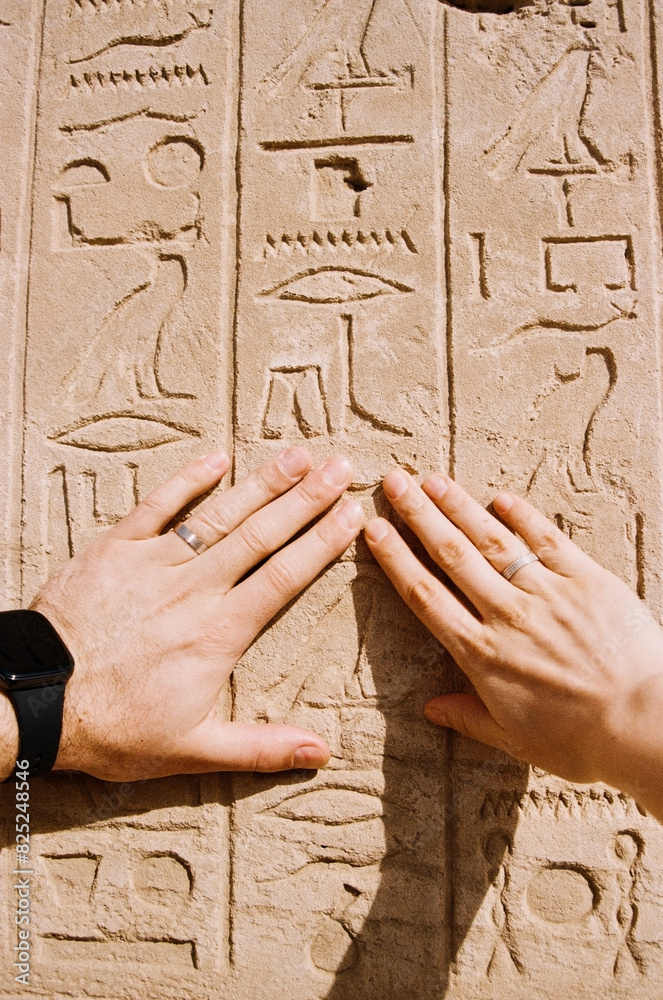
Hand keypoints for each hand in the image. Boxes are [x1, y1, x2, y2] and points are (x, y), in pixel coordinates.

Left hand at [26, 447, 362, 780]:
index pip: (284, 578)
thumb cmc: (113, 729)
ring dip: (262, 484)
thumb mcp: (192, 750)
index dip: (322, 543)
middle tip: (342, 467)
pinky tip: (216, 459)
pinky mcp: (115, 550)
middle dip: (307, 500)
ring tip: (299, 456)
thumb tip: (322, 752)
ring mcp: (154, 564)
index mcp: (219, 633)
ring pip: (219, 516)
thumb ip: (262, 747)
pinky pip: (157, 507)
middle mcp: (194, 590)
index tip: (352, 514)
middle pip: (262, 536)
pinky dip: (186, 482)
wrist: (35, 701)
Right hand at [364, 469, 662, 819]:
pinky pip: (547, 540)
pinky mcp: (586, 580)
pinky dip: (523, 516)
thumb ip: (470, 718)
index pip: (426, 596)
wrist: (647, 724)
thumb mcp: (517, 740)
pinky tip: (500, 498)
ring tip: (433, 480)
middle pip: (452, 555)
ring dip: (460, 507)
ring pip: (492, 541)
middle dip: (419, 515)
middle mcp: (507, 616)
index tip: (376, 531)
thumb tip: (432, 709)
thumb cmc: (584, 741)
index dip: (397, 559)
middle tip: (395, 483)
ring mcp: (547, 593)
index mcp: (483, 654)